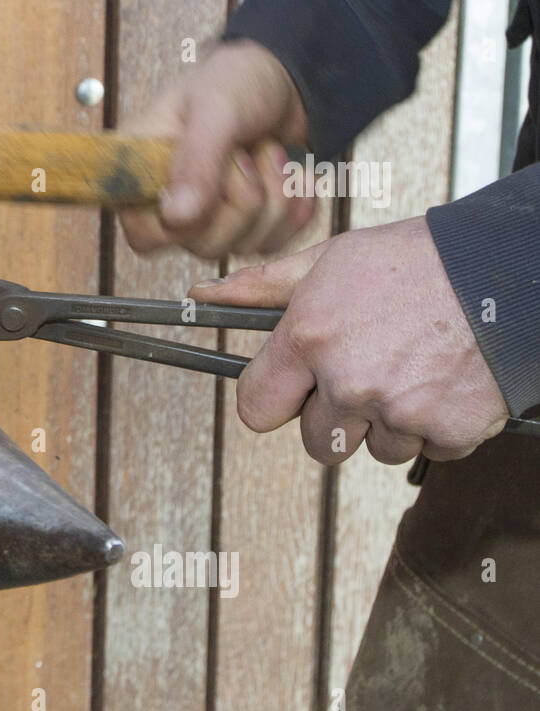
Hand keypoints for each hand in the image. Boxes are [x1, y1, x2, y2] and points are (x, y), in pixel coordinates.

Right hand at [119, 39, 314, 258]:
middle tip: (249, 151)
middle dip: (243, 197)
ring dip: (273, 198)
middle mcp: (168, 203)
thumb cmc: (239, 80)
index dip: (183, 221)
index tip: (213, 175)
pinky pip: (272, 243)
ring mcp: (208, 219)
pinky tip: (294, 174)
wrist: (285, 77)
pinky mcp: (247, 226)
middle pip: (201, 245)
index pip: (144, 235)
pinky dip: (295, 208)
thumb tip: (175, 218)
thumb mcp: (217, 108)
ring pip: (241, 247)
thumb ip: (196, 161)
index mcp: (142, 173)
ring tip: (270, 152)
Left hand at [188, 216, 508, 463]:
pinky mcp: (446, 429)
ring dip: (389, 423)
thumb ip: (263, 287)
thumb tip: (204, 294)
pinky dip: (436, 426)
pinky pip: (427, 451)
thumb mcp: (330, 260)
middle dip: (336, 418)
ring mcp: (398, 410)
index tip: (291, 391)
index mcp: (309, 339)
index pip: (255, 409)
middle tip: (366, 374)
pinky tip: (442, 383)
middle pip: (317, 441)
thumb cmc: (419, 260)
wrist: (506, 267)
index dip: (275, 401)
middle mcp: (348, 380)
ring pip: (374, 449)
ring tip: (412, 370)